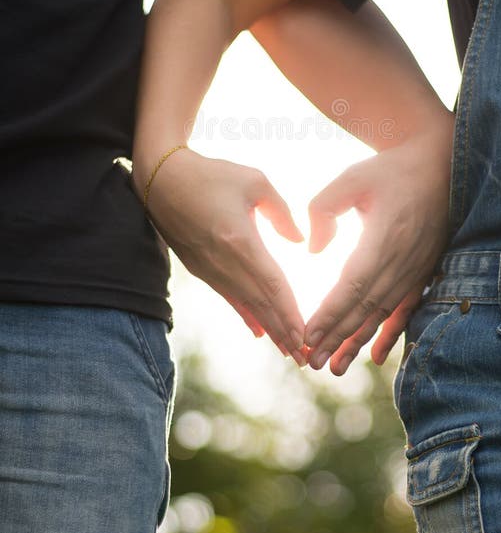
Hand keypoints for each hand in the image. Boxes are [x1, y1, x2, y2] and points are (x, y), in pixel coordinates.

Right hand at [132, 147, 306, 364]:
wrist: (162, 179)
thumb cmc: (212, 174)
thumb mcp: (254, 180)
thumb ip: (280, 211)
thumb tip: (297, 241)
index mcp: (239, 239)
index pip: (271, 284)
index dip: (289, 312)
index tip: (306, 334)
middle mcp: (223, 262)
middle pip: (260, 303)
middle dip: (283, 331)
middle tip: (305, 357)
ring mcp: (209, 269)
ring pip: (245, 305)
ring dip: (268, 328)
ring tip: (288, 350)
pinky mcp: (200, 269)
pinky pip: (228, 297)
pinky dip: (246, 314)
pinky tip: (259, 331)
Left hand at [304, 115, 453, 373]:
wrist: (439, 165)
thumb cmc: (390, 170)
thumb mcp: (351, 177)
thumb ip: (324, 208)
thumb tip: (314, 249)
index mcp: (385, 237)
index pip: (354, 285)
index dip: (332, 313)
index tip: (309, 334)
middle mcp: (404, 260)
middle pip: (366, 308)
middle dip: (337, 337)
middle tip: (311, 362)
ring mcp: (416, 270)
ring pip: (383, 315)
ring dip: (358, 342)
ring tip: (334, 367)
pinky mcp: (423, 273)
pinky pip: (405, 310)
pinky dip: (390, 335)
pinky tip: (376, 358)